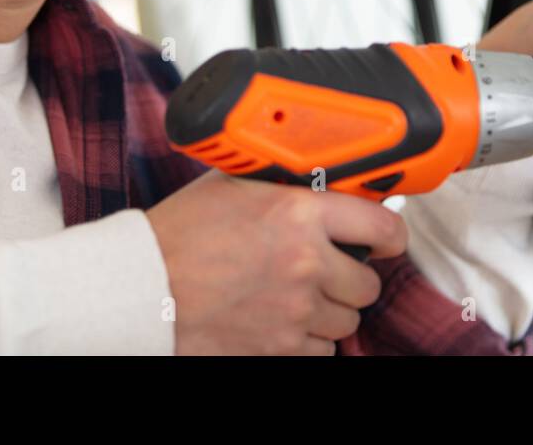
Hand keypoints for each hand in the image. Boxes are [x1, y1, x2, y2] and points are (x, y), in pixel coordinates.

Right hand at [146, 170, 406, 354]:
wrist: (141, 287)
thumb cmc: (177, 234)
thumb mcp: (232, 186)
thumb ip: (280, 185)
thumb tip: (315, 181)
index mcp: (298, 214)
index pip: (381, 226)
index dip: (391, 234)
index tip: (387, 239)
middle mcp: (306, 263)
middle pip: (368, 281)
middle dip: (351, 277)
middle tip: (327, 269)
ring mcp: (295, 310)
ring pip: (347, 319)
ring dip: (329, 309)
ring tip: (296, 296)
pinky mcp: (279, 348)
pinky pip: (321, 351)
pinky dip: (308, 340)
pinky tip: (283, 321)